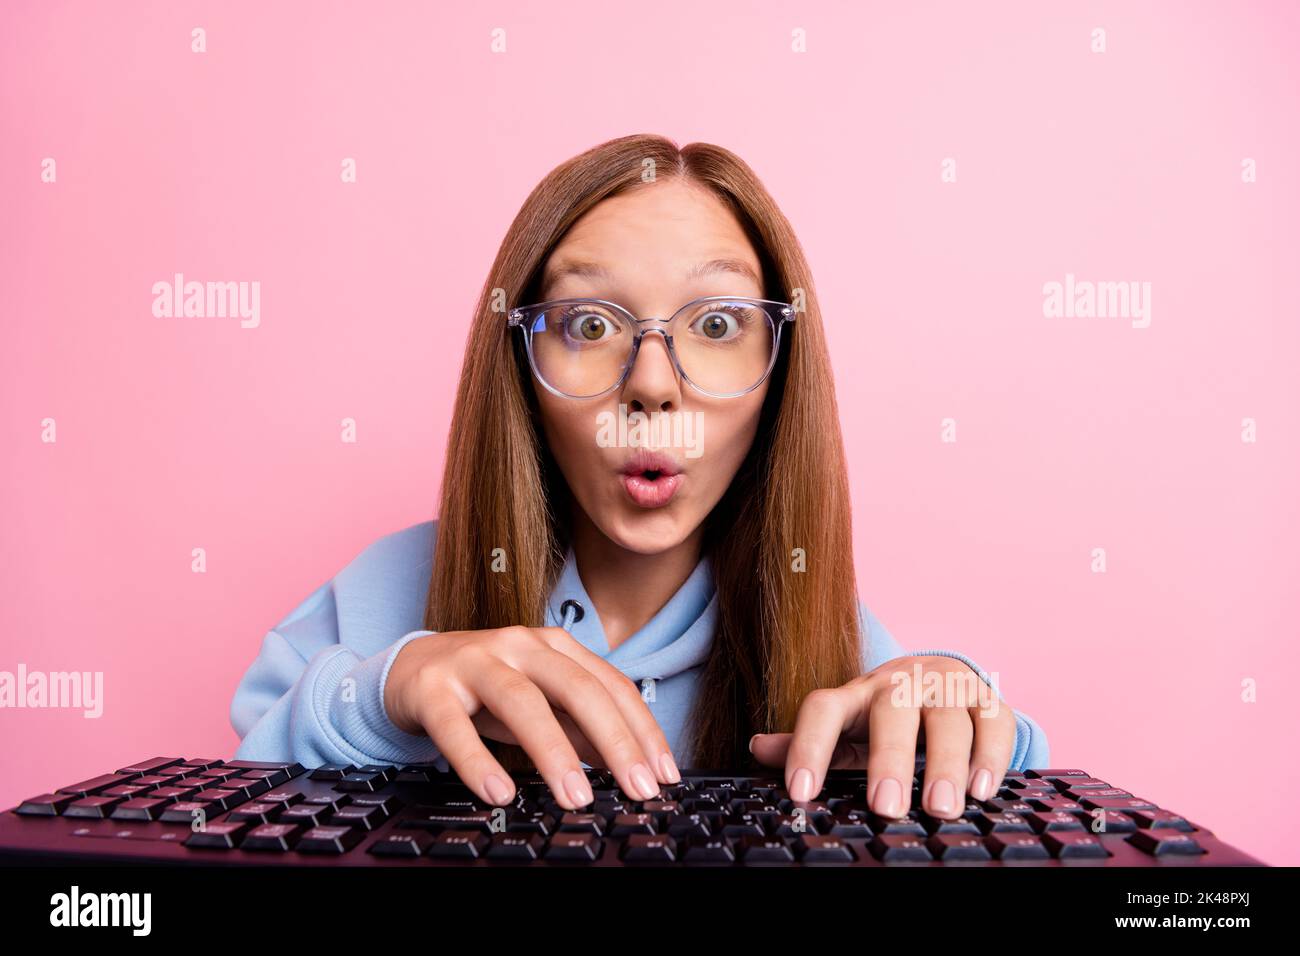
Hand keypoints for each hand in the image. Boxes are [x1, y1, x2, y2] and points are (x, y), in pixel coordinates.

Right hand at [384, 625, 679, 809]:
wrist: (411, 667)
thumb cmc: (488, 690)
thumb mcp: (541, 703)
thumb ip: (582, 728)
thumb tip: (632, 767)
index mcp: (555, 646)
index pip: (612, 685)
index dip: (643, 729)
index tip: (665, 774)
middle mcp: (520, 645)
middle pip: (577, 688)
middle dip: (614, 740)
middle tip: (638, 789)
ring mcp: (475, 661)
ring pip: (521, 702)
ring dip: (553, 752)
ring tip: (576, 797)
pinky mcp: (432, 687)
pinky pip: (454, 726)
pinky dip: (477, 761)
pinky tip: (498, 794)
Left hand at [749, 655, 1015, 819]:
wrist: (939, 677)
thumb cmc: (884, 717)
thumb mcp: (845, 728)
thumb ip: (809, 742)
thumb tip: (757, 748)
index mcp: (855, 694)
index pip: (822, 709)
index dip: (807, 746)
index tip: (801, 792)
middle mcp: (900, 684)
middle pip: (893, 712)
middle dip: (889, 759)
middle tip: (885, 806)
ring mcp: (946, 689)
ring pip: (948, 718)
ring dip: (946, 763)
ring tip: (941, 807)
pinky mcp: (987, 700)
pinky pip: (994, 721)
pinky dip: (990, 755)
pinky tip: (981, 788)